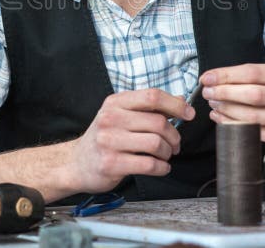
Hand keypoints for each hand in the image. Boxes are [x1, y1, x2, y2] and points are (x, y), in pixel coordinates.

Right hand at [66, 89, 194, 193]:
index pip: (152, 96)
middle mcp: (111, 118)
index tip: (188, 114)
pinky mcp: (111, 163)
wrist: (76, 164)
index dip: (176, 105)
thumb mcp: (121, 115)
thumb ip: (149, 108)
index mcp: (115, 102)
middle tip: (175, 144)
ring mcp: (109, 141)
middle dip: (174, 136)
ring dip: (168, 152)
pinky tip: (160, 167)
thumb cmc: (104, 138)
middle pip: (158, 122)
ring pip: (156, 144)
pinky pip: (149, 164)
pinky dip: (162, 168)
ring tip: (165, 155)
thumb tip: (180, 100)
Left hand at [200, 63, 264, 145]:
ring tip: (213, 104)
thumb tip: (210, 80)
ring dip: (226, 110)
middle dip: (224, 94)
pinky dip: (232, 125)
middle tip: (208, 93)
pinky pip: (253, 133)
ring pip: (251, 117)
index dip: (226, 76)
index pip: (252, 73)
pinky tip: (221, 118)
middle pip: (253, 95)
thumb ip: (244, 76)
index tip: (207, 78)